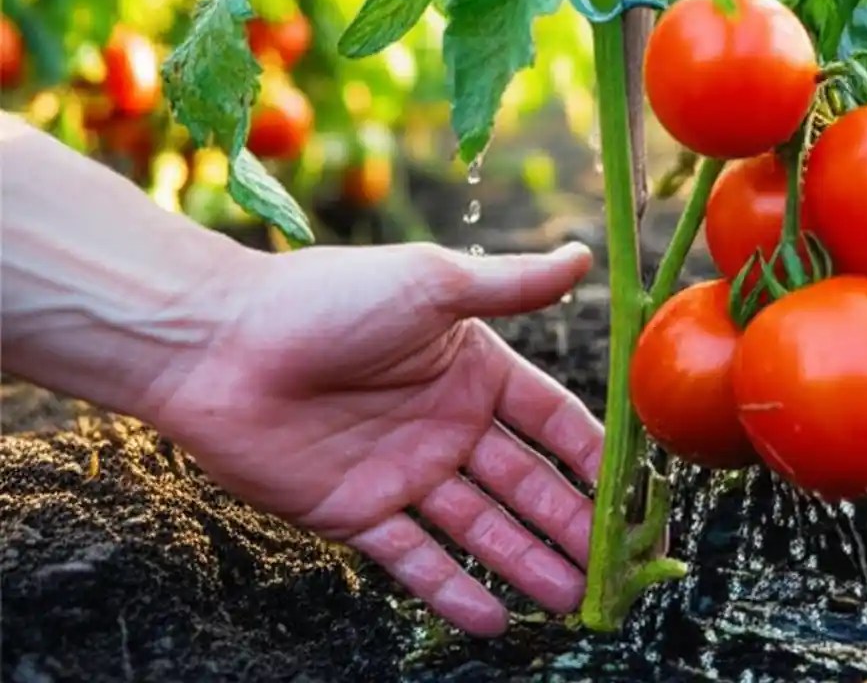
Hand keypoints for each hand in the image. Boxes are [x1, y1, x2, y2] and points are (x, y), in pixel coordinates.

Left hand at [146, 241, 602, 635]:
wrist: (215, 343)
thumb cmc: (326, 299)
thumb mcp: (433, 285)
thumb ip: (512, 286)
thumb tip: (583, 257)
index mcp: (475, 370)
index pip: (556, 425)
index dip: (599, 461)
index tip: (639, 499)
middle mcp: (448, 424)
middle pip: (527, 485)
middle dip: (572, 526)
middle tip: (617, 569)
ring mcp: (404, 471)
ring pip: (481, 528)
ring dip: (527, 563)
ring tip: (572, 600)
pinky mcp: (356, 512)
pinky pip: (415, 557)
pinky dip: (452, 590)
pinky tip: (493, 621)